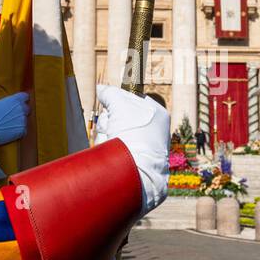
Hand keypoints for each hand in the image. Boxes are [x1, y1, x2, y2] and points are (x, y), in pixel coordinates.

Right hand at [0, 92, 28, 177]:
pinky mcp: (23, 130)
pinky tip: (10, 132)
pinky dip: (18, 131)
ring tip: (9, 125)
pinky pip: (23, 130)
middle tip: (13, 115)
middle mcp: (21, 109)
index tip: (19, 102)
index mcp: (14, 100)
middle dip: (21, 111)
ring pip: (24, 120)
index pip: (25, 96)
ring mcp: (23, 120)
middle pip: (27, 108)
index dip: (21, 99)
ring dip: (19, 122)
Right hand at [94, 84, 169, 213]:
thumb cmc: (133, 134)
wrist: (136, 170)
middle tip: (112, 126)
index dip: (117, 102)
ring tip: (113, 141)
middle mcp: (154, 130)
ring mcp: (145, 147)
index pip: (132, 99)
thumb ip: (110, 93)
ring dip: (108, 134)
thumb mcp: (119, 105)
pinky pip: (116, 149)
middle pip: (121, 116)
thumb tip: (101, 89)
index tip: (111, 106)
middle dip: (111, 120)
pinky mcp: (135, 161)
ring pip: (116, 132)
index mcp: (158, 114)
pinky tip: (114, 152)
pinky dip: (111, 149)